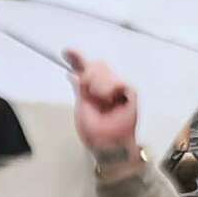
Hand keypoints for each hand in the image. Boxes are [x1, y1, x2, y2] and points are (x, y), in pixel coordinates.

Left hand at [65, 50, 138, 164]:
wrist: (108, 145)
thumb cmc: (96, 133)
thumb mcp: (82, 108)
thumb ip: (79, 88)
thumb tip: (72, 72)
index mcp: (92, 90)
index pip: (86, 69)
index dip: (77, 58)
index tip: (67, 51)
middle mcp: (106, 87)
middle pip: (98, 65)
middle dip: (90, 73)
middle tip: (87, 89)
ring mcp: (118, 90)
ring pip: (107, 72)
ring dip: (99, 84)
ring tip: (100, 99)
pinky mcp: (130, 94)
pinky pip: (119, 82)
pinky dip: (110, 88)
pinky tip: (107, 97)